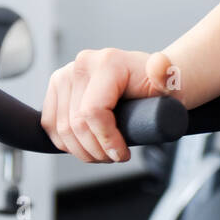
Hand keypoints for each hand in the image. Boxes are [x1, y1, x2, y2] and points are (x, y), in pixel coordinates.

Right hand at [41, 47, 178, 162]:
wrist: (149, 79)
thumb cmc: (159, 87)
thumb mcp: (168, 84)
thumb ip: (166, 75)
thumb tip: (161, 66)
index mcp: (107, 62)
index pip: (93, 113)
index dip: (106, 140)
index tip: (123, 154)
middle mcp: (82, 64)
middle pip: (75, 124)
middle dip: (96, 149)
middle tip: (115, 157)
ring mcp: (66, 74)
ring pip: (61, 129)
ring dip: (81, 150)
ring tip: (103, 154)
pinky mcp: (56, 86)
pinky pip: (50, 124)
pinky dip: (66, 143)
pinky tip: (86, 146)